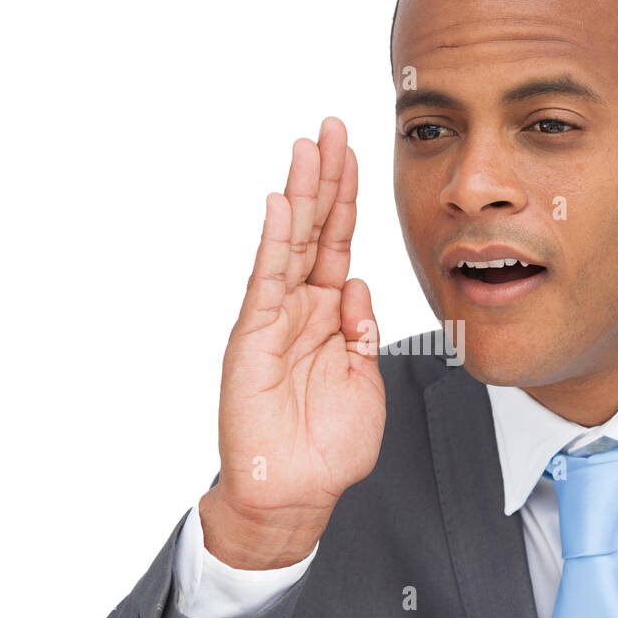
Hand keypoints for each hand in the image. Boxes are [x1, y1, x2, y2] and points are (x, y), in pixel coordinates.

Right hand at [200, 117, 385, 569]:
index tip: (354, 151)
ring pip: (289, 245)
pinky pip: (266, 283)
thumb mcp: (365, 382)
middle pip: (315, 230)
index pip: (340, 242)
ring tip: (306, 148)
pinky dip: (275, 244)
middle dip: (325, 178)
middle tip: (331, 126)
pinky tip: (281, 206)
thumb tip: (356, 283)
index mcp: (332, 315)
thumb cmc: (329, 444)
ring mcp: (274, 319)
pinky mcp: (252, 338)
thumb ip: (362, 331)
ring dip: (299, 196)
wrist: (296, 491)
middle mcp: (301, 307)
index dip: (348, 197)